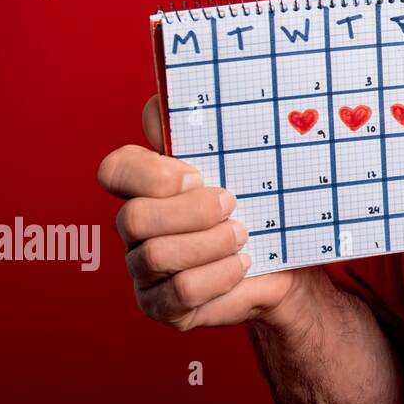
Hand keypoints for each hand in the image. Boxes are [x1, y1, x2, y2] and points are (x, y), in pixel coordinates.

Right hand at [99, 95, 319, 329]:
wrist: (287, 256)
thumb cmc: (257, 202)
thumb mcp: (240, 158)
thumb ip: (201, 128)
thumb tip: (170, 97)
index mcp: (147, 186)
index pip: (116, 169)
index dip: (151, 172)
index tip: (198, 174)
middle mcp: (136, 228)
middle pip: (135, 218)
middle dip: (193, 212)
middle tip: (233, 206)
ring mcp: (144, 271)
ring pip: (157, 256)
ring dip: (212, 244)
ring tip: (243, 235)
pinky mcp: (163, 307)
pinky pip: (179, 293)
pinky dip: (219, 275)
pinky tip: (242, 264)